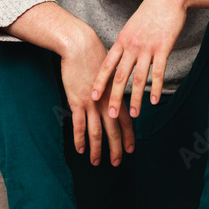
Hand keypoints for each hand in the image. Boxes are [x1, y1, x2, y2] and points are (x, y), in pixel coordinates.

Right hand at [60, 28, 134, 166]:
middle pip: (113, 130)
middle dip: (116, 148)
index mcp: (116, 95)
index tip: (131, 149)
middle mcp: (106, 101)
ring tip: (97, 162)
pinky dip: (80, 139)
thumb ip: (113, 88)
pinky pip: (78, 125)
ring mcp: (91, 103)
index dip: (129, 136)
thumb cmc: (94, 56)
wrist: (80, 46)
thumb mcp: (110, 73)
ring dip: (97, 149)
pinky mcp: (76, 101)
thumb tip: (116, 99)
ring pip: (96, 132)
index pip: (125, 120)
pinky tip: (80, 150)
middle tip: (117, 162)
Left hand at [91, 0, 187, 118]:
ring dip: (135, 98)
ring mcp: (147, 47)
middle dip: (113, 97)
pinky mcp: (163, 47)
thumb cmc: (151, 11)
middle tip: (110, 115)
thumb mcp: (132, 26)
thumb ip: (126, 43)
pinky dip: (155, 88)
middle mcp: (132, 46)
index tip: (92, 96)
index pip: (107, 65)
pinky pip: (158, 72)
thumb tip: (120, 57)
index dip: (99, 82)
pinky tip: (154, 101)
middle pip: (120, 76)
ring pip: (138, 78)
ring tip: (134, 114)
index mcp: (122, 40)